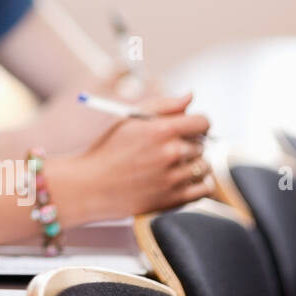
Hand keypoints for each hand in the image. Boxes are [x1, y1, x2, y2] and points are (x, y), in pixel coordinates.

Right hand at [59, 92, 213, 221]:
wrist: (91, 186)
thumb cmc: (109, 150)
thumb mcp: (129, 119)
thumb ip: (164, 105)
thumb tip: (190, 96)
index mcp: (161, 130)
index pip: (203, 122)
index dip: (197, 124)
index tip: (189, 129)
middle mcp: (171, 153)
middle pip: (203, 144)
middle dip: (189, 145)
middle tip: (167, 150)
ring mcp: (174, 178)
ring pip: (204, 167)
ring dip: (193, 165)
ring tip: (169, 167)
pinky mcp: (175, 199)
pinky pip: (205, 188)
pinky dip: (197, 184)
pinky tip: (178, 180)